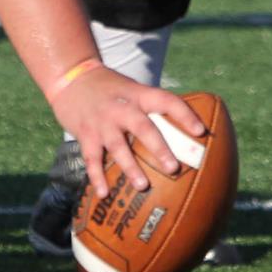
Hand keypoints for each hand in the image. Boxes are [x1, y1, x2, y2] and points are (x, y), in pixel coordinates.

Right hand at [47, 66, 205, 199]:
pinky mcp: (85, 134)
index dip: (185, 115)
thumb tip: (182, 132)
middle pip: (143, 127)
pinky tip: (103, 194)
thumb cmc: (110, 88)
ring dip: (130, 167)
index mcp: (138, 95)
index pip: (166, 101)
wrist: (71, 77)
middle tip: (173, 168)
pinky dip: (97, 177)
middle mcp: (122, 108)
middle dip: (159, 148)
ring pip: (118, 146)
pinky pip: (92, 158)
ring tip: (143, 185)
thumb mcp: (132, 89)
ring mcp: (102, 122)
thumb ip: (151, 107)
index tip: (201, 131)